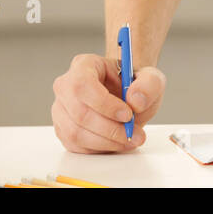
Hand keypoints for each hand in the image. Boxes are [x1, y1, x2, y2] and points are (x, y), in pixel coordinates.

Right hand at [51, 53, 165, 152]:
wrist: (128, 99)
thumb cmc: (134, 86)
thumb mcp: (151, 79)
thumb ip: (149, 85)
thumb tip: (135, 100)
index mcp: (84, 65)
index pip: (83, 84)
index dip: (104, 103)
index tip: (127, 114)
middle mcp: (66, 86)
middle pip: (79, 113)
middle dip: (110, 128)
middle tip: (133, 133)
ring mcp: (61, 109)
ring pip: (75, 133)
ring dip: (106, 141)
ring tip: (129, 139)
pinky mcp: (63, 130)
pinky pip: (75, 146)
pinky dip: (98, 148)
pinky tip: (116, 142)